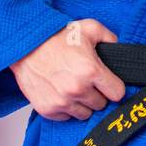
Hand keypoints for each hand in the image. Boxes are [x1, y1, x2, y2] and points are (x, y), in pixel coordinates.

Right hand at [10, 19, 127, 120]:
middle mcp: (77, 89)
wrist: (25, 46)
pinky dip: (66, 108)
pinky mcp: (48, 109)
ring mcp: (62, 101)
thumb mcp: (89, 27)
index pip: (117, 93)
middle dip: (98, 94)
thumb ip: (110, 38)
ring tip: (75, 87)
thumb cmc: (55, 37)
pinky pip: (66, 117)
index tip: (109, 83)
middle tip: (88, 82)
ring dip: (83, 103)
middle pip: (101, 105)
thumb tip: (120, 49)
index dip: (115, 87)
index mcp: (91, 70)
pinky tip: (62, 93)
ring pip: (85, 114)